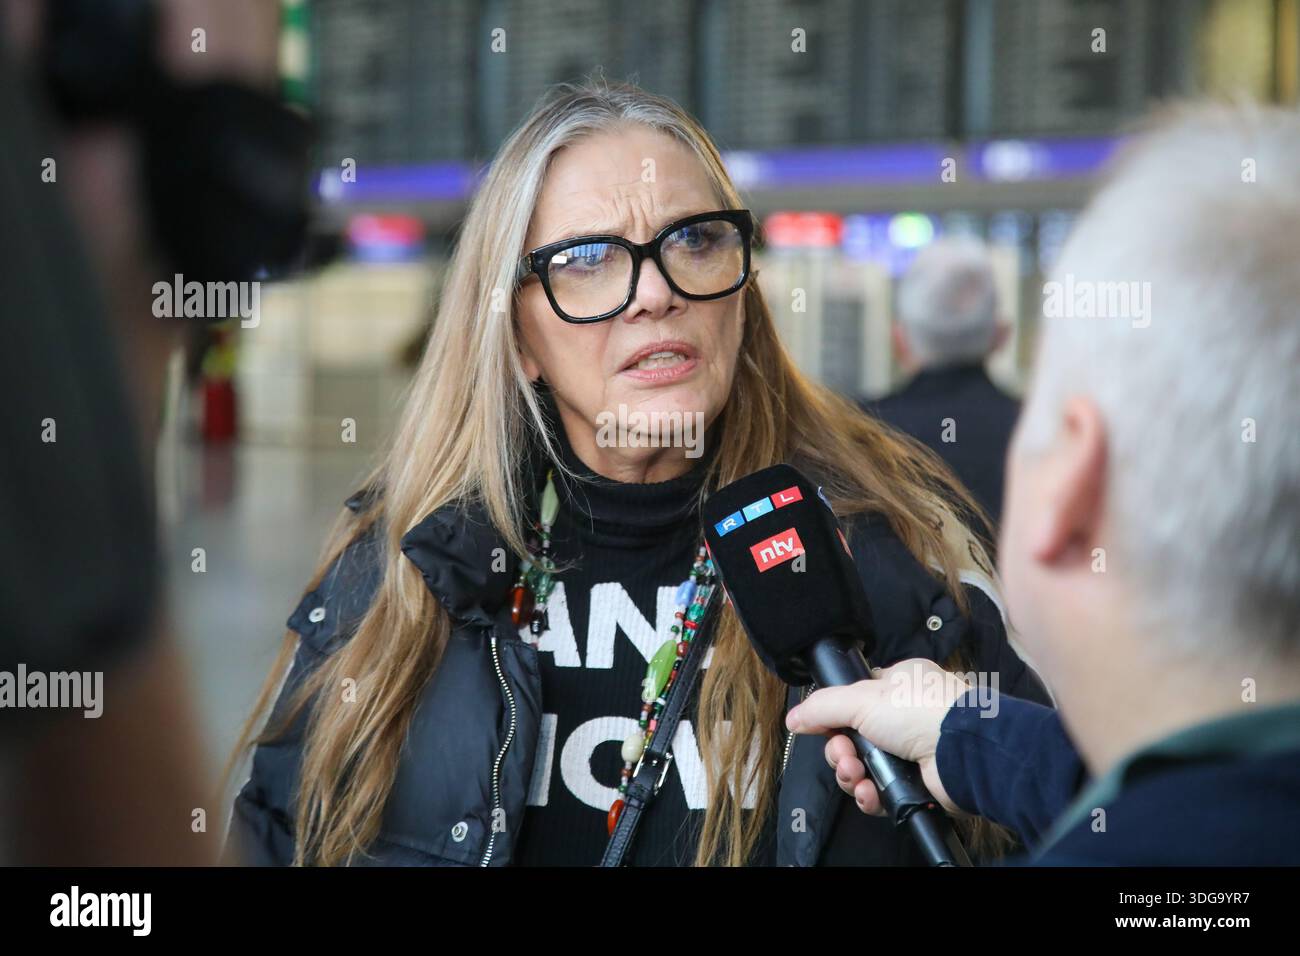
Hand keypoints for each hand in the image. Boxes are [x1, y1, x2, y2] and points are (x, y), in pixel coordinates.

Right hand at [784, 658, 971, 815]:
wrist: (963, 751)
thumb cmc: (923, 711)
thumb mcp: (861, 698)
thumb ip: (822, 707)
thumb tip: (794, 717)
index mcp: (897, 686)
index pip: (853, 701)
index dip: (834, 717)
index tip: (824, 726)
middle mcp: (904, 718)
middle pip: (852, 738)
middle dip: (840, 751)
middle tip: (844, 755)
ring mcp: (910, 752)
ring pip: (862, 768)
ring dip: (851, 774)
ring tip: (855, 775)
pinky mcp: (915, 784)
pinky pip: (879, 793)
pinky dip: (869, 795)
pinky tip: (869, 792)